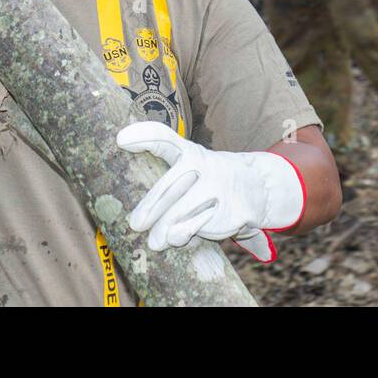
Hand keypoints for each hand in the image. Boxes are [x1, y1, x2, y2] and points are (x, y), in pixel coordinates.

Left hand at [117, 121, 305, 262]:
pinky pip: (202, 224)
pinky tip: (179, 238)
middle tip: (136, 224)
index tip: (122, 139)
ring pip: (184, 208)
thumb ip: (162, 179)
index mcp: (188, 152)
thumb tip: (128, 164)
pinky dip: (188, 231)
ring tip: (156, 242)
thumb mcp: (188, 167)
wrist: (255, 186)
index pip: (165, 139)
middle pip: (171, 185)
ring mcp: (215, 186)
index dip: (144, 135)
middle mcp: (201, 166)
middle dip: (152, 206)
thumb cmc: (207, 178)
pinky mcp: (228, 208)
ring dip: (167, 226)